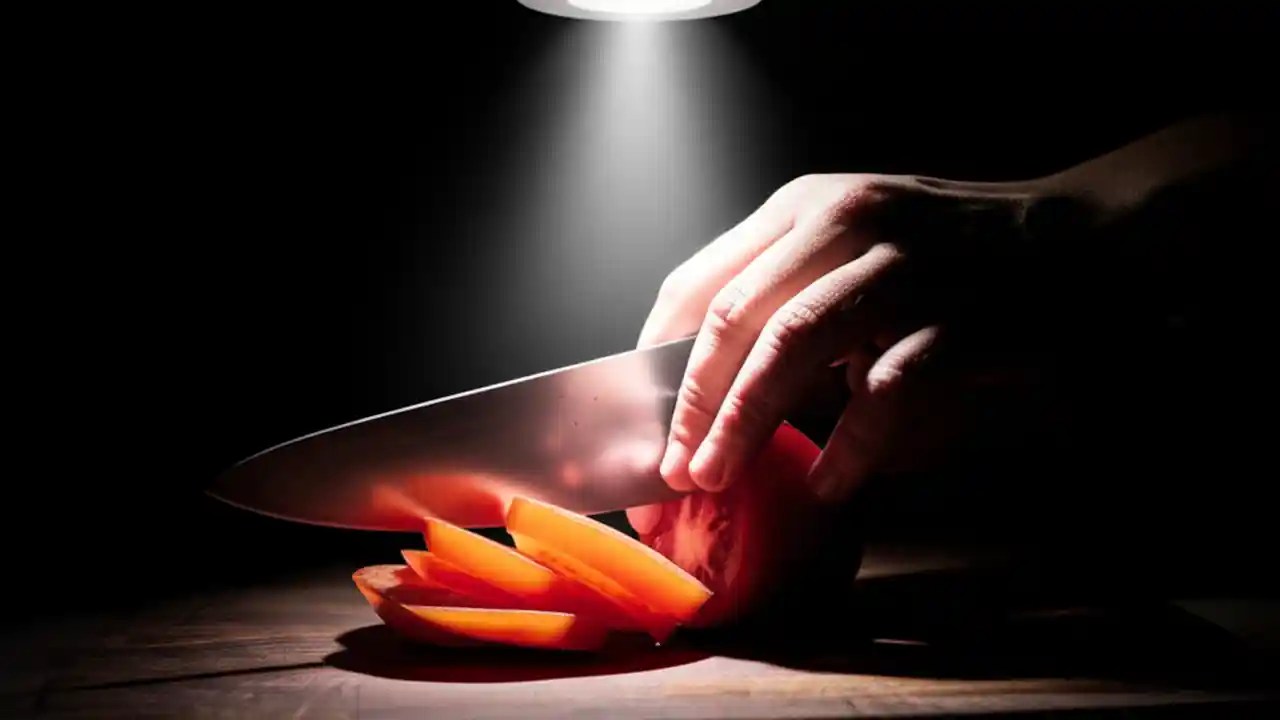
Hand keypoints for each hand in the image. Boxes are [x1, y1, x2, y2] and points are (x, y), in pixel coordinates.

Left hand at [628, 173, 1064, 533]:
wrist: (1079, 237)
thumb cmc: (951, 253)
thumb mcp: (858, 243)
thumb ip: (790, 291)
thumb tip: (708, 386)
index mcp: (807, 205)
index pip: (700, 279)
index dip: (659, 352)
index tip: (643, 412)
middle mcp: (845, 220)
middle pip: (736, 316)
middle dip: (694, 401)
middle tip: (673, 465)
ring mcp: (904, 265)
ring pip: (793, 345)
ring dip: (745, 420)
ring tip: (717, 476)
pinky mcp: (959, 315)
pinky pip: (884, 390)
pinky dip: (851, 443)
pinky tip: (828, 480)